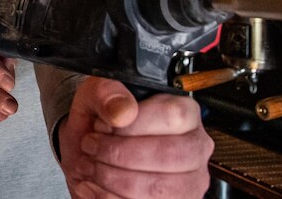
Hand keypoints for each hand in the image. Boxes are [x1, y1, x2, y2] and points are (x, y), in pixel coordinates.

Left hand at [59, 77, 212, 198]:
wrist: (86, 154)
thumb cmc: (100, 123)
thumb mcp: (94, 96)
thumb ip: (106, 93)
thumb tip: (124, 110)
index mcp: (183, 112)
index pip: (171, 115)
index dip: (131, 124)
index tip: (103, 127)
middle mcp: (195, 147)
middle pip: (166, 155)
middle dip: (116, 153)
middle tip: (91, 147)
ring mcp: (190, 180)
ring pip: (157, 188)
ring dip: (111, 178)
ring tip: (91, 166)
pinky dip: (110, 197)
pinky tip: (96, 186)